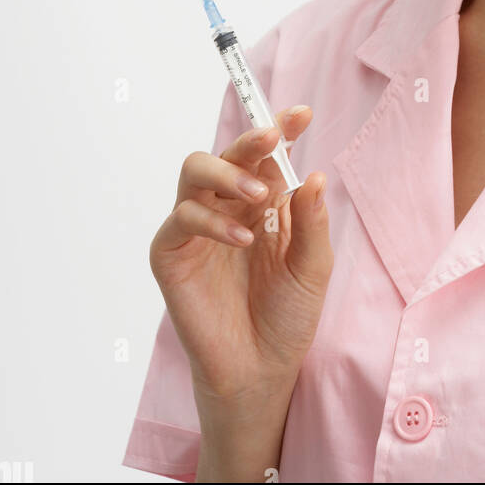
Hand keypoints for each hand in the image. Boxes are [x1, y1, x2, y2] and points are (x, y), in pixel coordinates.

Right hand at [149, 106, 332, 401]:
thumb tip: (313, 174)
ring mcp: (196, 228)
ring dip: (228, 173)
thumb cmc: (287, 316)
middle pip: (227, 152)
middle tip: (272, 140)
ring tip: (260, 196)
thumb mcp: (312, 266)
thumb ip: (311, 221)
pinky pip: (182, 218)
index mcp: (263, 203)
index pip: (266, 155)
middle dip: (249, 139)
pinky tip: (243, 240)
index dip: (279, 128)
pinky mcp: (171, 254)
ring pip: (194, 171)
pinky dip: (212, 221)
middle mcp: (227, 207)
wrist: (261, 369)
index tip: (301, 115)